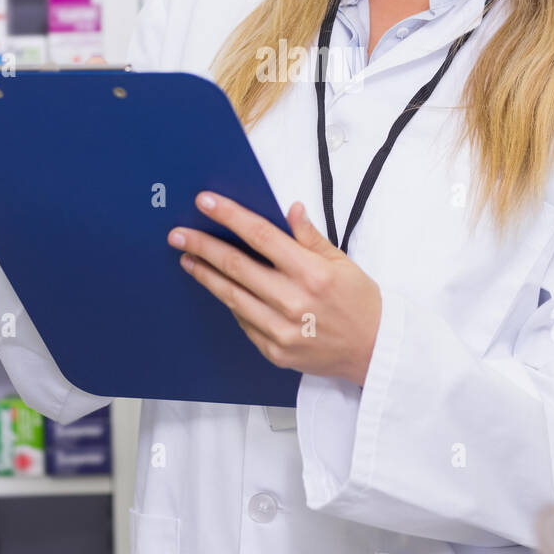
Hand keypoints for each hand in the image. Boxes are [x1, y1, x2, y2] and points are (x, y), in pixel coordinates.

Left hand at [167, 192, 381, 387]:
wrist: (374, 350)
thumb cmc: (359, 302)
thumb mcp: (341, 262)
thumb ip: (310, 237)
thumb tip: (290, 209)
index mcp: (312, 273)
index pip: (262, 236)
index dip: (230, 216)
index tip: (206, 202)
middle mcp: (293, 301)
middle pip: (237, 266)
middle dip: (203, 246)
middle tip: (179, 234)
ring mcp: (281, 330)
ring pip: (232, 296)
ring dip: (206, 275)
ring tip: (188, 258)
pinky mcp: (274, 351)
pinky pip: (243, 322)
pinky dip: (230, 302)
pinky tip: (219, 288)